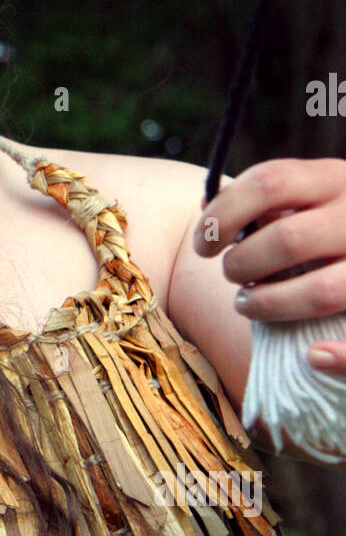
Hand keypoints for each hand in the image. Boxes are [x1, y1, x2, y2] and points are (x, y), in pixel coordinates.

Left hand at [191, 157, 345, 372]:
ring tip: (248, 304)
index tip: (203, 243)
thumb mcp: (311, 196)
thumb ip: (267, 201)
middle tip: (231, 275)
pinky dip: (338, 356)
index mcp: (335, 178)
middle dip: (242, 264)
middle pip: (286, 238)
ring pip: (318, 291)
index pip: (269, 182)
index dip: (223, 214)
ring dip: (270, 305)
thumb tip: (207, 209)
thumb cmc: (329, 223)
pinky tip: (313, 355)